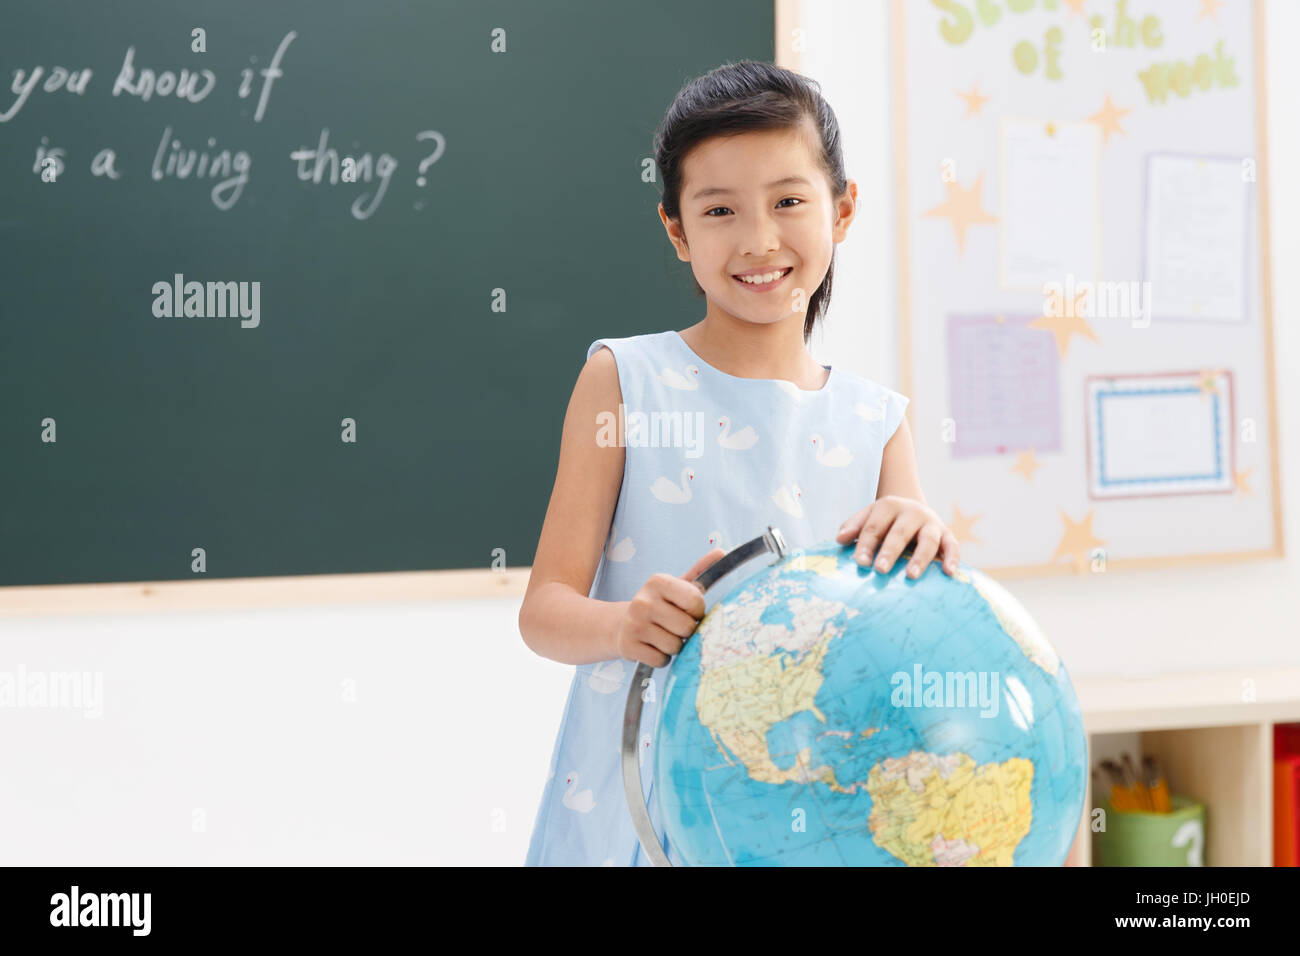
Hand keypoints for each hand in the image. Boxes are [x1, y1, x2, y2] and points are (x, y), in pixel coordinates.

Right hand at [613, 547, 724, 666]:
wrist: (622, 625)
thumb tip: (722, 551)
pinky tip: (653, 647)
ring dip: (674, 647)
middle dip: (686, 632)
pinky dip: (661, 658)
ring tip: (663, 636)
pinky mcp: (628, 646)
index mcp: (657, 582)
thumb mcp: (678, 586)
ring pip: (674, 646)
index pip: (695, 602)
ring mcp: (633, 624)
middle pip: (686, 627)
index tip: (689, 612)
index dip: (698, 612)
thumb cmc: (660, 605)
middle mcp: (643, 601)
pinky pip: (661, 660)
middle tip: (674, 627)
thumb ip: (700, 570)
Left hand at [835, 495, 959, 577]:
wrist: (914, 509)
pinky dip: (952, 558)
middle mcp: (912, 512)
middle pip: (899, 533)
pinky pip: (952, 545)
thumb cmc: (886, 521)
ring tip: (911, 576)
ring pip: (927, 539)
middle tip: (880, 570)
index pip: (874, 527)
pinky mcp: (947, 533)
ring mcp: (931, 522)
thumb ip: (854, 526)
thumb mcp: (869, 517)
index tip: (859, 563)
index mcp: (889, 506)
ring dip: (920, 558)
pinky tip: (948, 572)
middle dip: (889, 551)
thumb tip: (840, 539)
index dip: (866, 544)